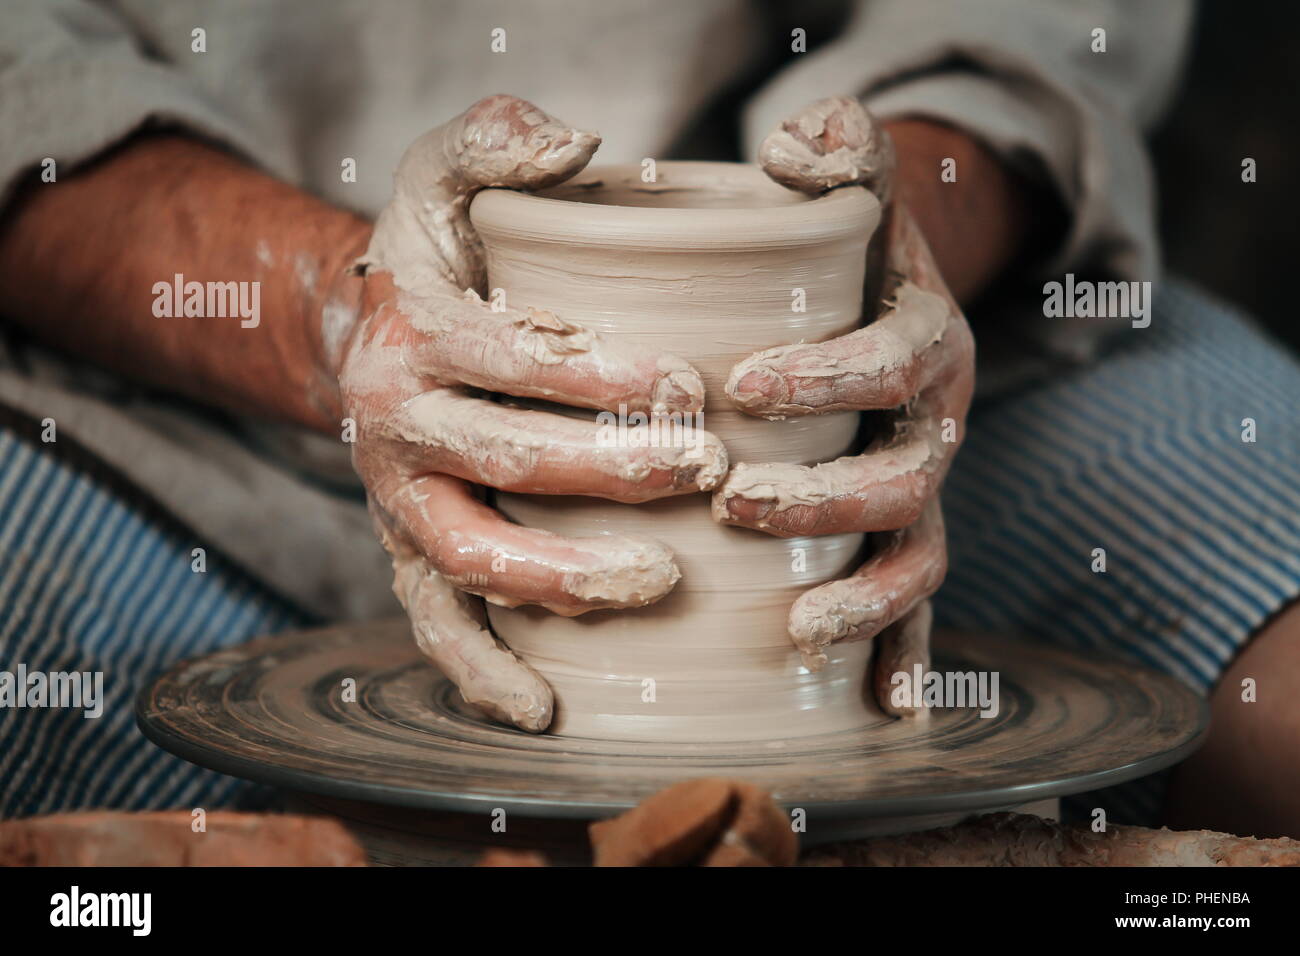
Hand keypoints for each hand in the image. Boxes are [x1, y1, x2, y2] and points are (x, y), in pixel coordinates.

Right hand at [336, 96, 726, 730]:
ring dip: (568, 579)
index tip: (694, 385)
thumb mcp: (446, 174)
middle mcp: (395, 426)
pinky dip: (484, 674)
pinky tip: (547, 711)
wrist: (361, 333)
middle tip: (709, 468)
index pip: (516, 359)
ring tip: (660, 580)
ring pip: (477, 557)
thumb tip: (580, 142)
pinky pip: (437, 627)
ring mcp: (399, 501)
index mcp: (416, 334)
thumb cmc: (434, 256)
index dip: (604, 376)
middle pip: (510, 463)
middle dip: (615, 472)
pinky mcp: (408, 553)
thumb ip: (498, 140)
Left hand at [716, 97, 977, 714]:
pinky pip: (919, 604)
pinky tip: (884, 707)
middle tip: (730, 502)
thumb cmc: (846, 254)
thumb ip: (838, 151)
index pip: (892, 360)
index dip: (831, 377)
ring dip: (866, 597)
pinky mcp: (901, 534)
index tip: (746, 385)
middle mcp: (937, 422)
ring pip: (916, 553)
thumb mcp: (851, 187)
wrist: (887, 299)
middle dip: (823, 500)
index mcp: (924, 339)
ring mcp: (923, 487)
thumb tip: (797, 146)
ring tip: (796, 627)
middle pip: (904, 477)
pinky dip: (908, 652)